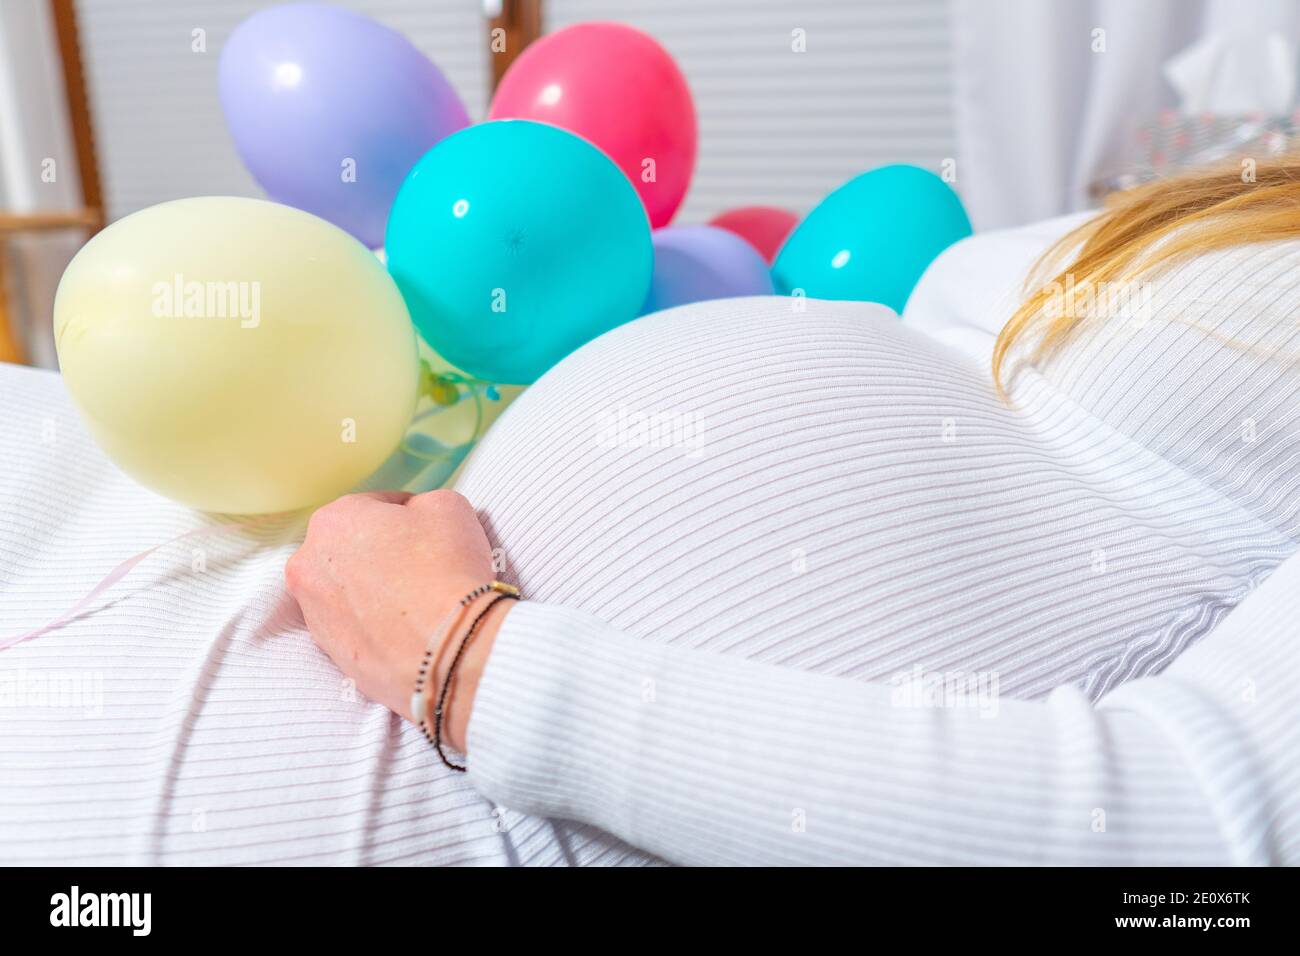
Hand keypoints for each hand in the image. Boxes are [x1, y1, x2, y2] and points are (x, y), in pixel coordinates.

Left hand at [284, 489, 511, 752]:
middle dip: (382, 553)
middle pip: (352, 549)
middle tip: (422, 565)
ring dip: (375, 590)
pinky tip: (408, 629)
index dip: (407, 515)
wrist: (451, 647)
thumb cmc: (448, 568)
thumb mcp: (449, 506)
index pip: (374, 506)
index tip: (429, 530)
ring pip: (349, 591)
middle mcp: (308, 565)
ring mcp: (315, 614)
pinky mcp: (331, 654)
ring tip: (417, 601)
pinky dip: (376, 626)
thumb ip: (422, 503)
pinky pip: (355, 629)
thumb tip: (416, 518)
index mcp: (332, 520)